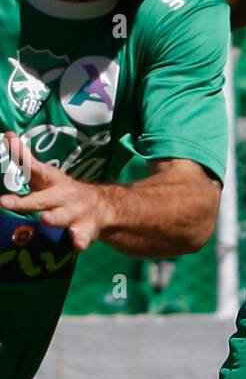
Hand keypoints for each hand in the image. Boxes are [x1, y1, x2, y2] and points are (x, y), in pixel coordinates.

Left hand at [0, 133, 106, 251]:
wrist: (103, 206)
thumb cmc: (63, 192)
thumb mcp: (46, 175)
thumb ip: (26, 159)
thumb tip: (8, 134)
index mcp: (52, 181)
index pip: (34, 169)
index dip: (21, 158)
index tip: (9, 142)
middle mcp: (62, 196)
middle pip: (42, 200)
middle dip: (26, 202)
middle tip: (5, 203)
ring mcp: (74, 214)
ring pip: (62, 218)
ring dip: (54, 218)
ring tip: (45, 219)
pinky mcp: (85, 231)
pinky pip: (82, 238)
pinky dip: (80, 241)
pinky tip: (78, 244)